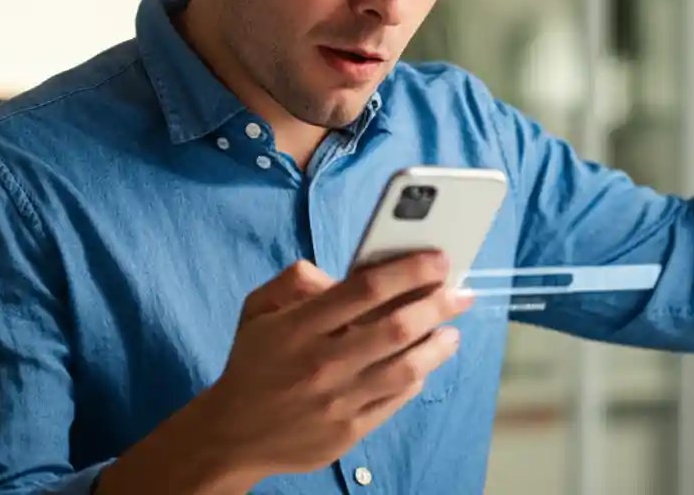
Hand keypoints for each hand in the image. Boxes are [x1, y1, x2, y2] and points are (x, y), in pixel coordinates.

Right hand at [206, 253, 472, 480]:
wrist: (233, 434)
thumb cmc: (253, 364)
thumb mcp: (257, 309)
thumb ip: (294, 280)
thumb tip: (337, 274)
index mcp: (299, 327)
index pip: (365, 289)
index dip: (409, 270)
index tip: (438, 259)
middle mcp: (322, 362)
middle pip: (396, 326)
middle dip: (437, 304)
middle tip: (460, 292)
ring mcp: (338, 400)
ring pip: (405, 367)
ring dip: (438, 344)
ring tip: (452, 330)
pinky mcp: (349, 431)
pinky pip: (396, 399)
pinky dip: (417, 377)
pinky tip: (426, 362)